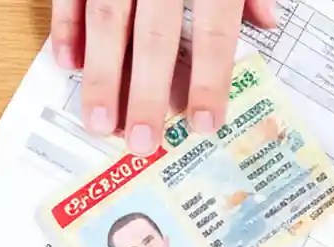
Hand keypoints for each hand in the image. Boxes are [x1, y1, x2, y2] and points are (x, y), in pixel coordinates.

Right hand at [50, 0, 279, 154]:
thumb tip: (267, 23)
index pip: (214, 31)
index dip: (211, 80)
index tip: (204, 124)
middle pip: (155, 34)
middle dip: (147, 92)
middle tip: (143, 142)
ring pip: (106, 18)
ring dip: (101, 74)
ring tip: (100, 121)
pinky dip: (65, 23)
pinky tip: (67, 62)